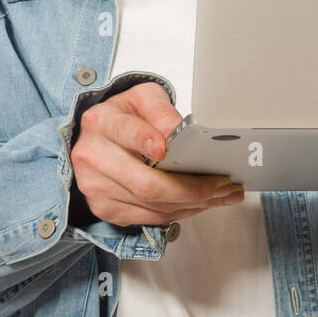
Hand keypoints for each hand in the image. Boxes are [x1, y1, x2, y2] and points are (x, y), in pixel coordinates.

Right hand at [70, 81, 244, 226]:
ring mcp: (97, 188)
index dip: (147, 141)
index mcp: (101, 122)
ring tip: (223, 193)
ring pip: (154, 206)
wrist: (97, 137)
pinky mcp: (106, 209)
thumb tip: (180, 134)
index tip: (167, 148)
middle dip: (193, 188)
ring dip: (194, 203)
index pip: (127, 133)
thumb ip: (162, 111)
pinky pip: (151, 218)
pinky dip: (181, 211)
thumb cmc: (123, 117)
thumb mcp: (143, 98)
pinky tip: (200, 202)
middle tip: (224, 183)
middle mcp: (93, 157)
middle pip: (147, 184)